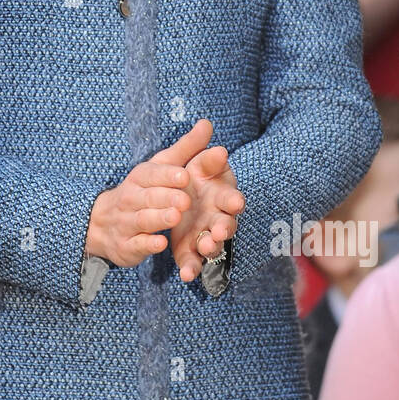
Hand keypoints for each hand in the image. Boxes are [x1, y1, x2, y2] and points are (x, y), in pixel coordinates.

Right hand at [85, 118, 243, 279]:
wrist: (101, 223)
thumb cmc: (141, 191)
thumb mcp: (161, 167)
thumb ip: (186, 148)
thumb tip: (207, 124)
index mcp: (140, 177)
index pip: (152, 174)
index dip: (168, 176)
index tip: (185, 176)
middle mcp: (131, 198)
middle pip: (148, 197)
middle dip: (166, 198)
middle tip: (185, 200)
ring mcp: (126, 222)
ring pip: (143, 219)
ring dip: (159, 218)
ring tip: (176, 217)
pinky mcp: (126, 246)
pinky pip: (136, 244)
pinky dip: (147, 244)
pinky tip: (161, 243)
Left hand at [165, 118, 244, 282]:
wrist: (164, 201)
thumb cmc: (186, 178)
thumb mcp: (189, 162)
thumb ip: (197, 149)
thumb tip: (206, 124)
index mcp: (219, 194)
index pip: (231, 197)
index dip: (233, 200)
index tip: (234, 202)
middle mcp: (216, 216)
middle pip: (225, 224)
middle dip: (224, 228)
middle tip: (218, 231)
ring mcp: (203, 235)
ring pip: (211, 245)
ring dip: (209, 248)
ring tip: (203, 248)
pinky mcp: (189, 251)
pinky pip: (192, 262)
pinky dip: (191, 269)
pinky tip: (186, 275)